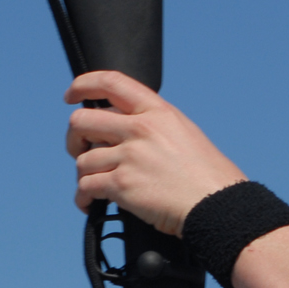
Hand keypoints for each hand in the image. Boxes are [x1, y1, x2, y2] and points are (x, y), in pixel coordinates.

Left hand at [65, 72, 245, 235]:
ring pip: (82, 160)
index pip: (111, 82)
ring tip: (94, 187)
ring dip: (84, 176)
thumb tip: (123, 128)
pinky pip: (86, 187)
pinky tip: (90, 204)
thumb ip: (153, 124)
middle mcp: (141, 128)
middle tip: (81, 152)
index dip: (83, 85)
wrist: (216, 204)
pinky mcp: (122, 185)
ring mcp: (130, 156)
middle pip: (82, 121)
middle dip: (75, 139)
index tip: (72, 95)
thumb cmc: (206, 175)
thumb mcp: (183, 132)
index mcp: (157, 111)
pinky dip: (83, 198)